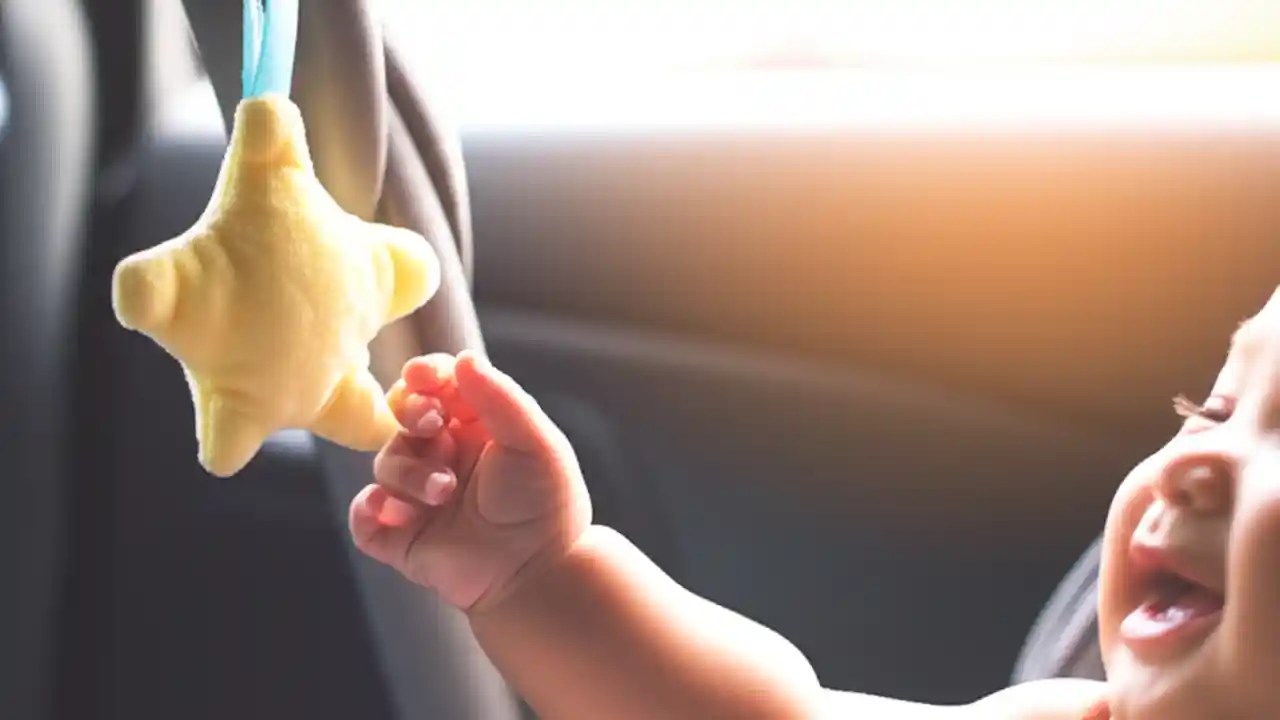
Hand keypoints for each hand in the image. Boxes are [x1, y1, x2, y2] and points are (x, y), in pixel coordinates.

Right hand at [349, 351, 590, 610]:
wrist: (538, 574)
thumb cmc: (545, 505)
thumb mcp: (535, 443)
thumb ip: (500, 398)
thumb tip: (463, 359)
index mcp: (476, 426)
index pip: (439, 386)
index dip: (425, 375)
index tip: (420, 375)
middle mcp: (444, 454)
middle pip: (403, 416)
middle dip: (408, 414)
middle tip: (429, 426)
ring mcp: (420, 495)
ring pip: (386, 463)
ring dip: (408, 472)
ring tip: (443, 493)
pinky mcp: (401, 535)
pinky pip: (364, 516)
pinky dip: (370, 510)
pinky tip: (396, 512)